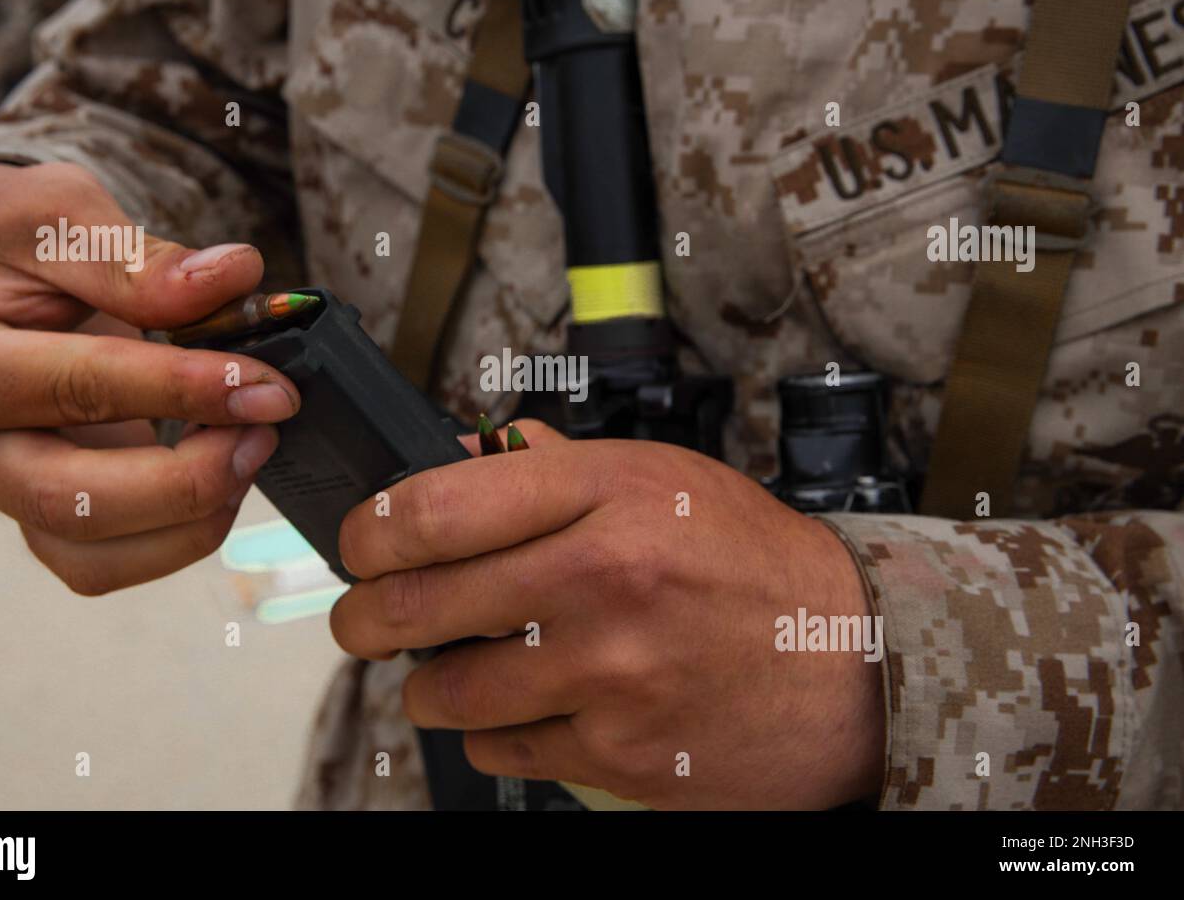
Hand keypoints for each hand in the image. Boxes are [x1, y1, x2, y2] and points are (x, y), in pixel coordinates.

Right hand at [0, 162, 298, 593]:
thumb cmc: (9, 241)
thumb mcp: (60, 215)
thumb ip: (137, 258)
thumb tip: (232, 279)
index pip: (75, 387)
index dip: (180, 388)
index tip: (262, 382)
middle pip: (72, 501)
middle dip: (188, 479)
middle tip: (266, 430)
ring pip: (91, 554)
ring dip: (190, 519)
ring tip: (251, 452)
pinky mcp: (39, 515)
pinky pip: (106, 564)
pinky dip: (176, 539)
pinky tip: (224, 482)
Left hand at [332, 420, 884, 808]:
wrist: (852, 664)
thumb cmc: (752, 564)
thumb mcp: (662, 479)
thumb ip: (556, 467)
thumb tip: (458, 458)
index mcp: (605, 495)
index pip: (432, 507)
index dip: (367, 533)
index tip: (359, 547)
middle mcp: (601, 580)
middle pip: (414, 606)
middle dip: (365, 620)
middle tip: (364, 623)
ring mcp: (609, 675)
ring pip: (446, 692)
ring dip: (431, 684)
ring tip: (452, 671)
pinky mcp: (618, 755)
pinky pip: (503, 750)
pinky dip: (499, 732)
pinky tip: (534, 709)